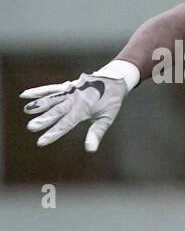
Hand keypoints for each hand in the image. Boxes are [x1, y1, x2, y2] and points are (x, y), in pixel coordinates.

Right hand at [22, 61, 139, 150]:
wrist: (114, 81)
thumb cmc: (111, 102)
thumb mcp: (107, 118)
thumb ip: (96, 133)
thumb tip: (90, 149)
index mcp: (83, 110)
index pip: (65, 124)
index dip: (53, 134)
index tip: (41, 142)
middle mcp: (74, 100)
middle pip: (56, 112)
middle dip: (43, 120)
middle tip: (31, 127)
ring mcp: (69, 92)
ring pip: (51, 99)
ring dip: (38, 105)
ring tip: (26, 111)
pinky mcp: (66, 86)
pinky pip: (50, 89)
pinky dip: (38, 91)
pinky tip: (24, 95)